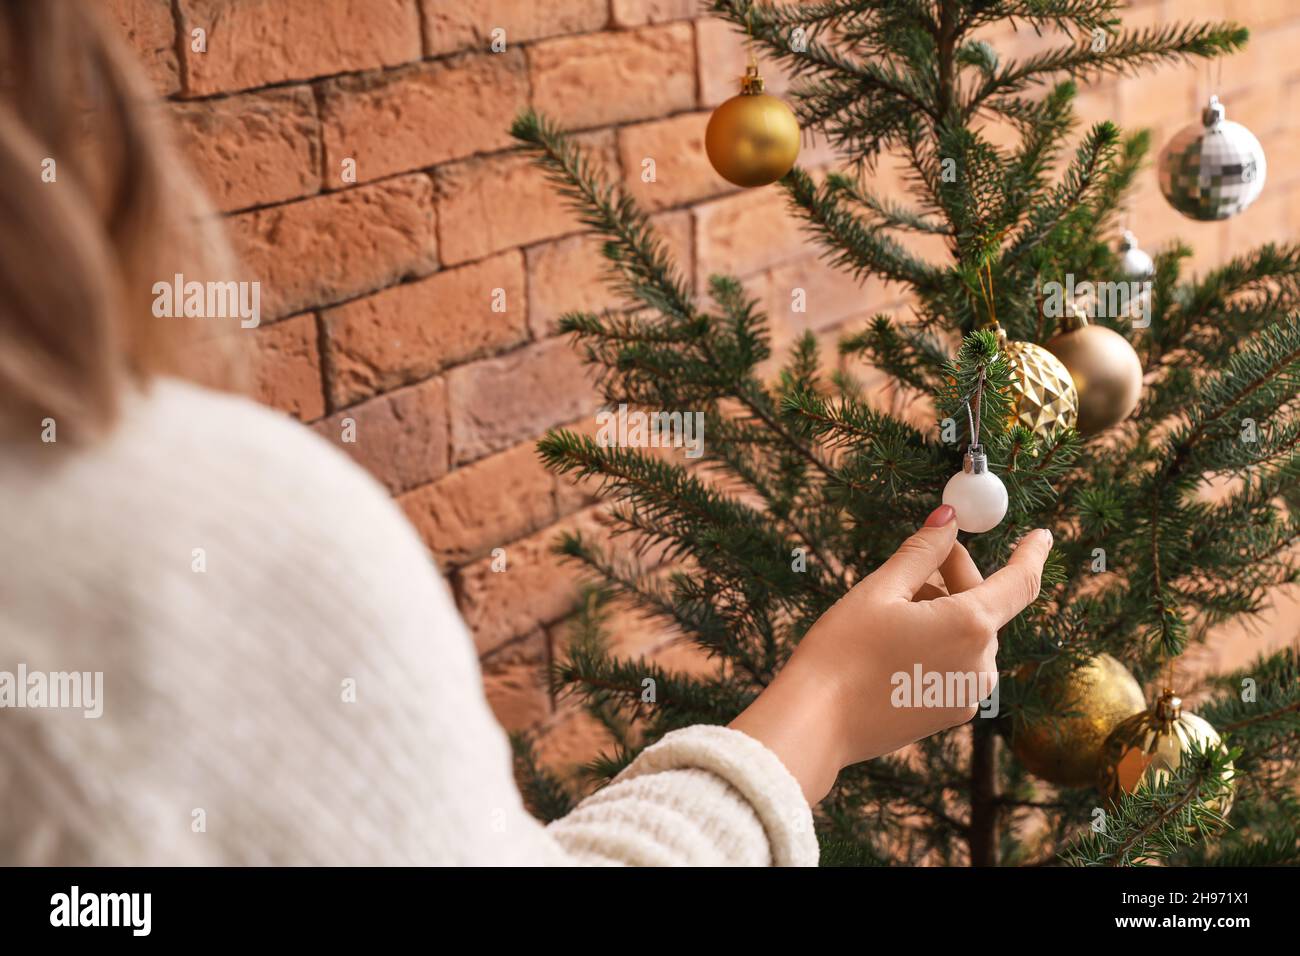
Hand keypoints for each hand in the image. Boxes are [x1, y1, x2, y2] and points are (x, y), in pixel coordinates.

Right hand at [729, 504, 1051, 804]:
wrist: (816, 724)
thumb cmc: (842, 652)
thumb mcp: (879, 589)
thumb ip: (922, 552)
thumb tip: (949, 517)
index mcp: (970, 625)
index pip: (1020, 582)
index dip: (1032, 553)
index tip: (1042, 535)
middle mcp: (981, 663)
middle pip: (984, 605)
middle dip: (956, 578)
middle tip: (920, 559)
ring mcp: (969, 693)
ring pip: (968, 636)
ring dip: (942, 613)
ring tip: (890, 611)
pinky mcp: (952, 713)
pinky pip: (957, 664)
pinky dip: (937, 645)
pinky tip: (893, 646)